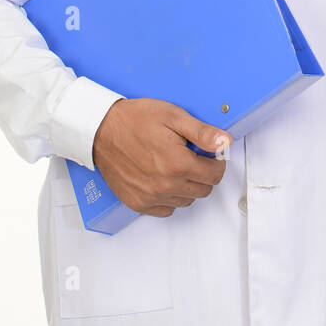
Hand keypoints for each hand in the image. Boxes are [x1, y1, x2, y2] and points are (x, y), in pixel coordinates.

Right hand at [90, 97, 231, 216]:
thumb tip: (225, 142)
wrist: (100, 130)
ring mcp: (151, 197)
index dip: (216, 162)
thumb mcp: (173, 116)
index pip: (215, 175)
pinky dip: (170, 197)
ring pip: (187, 200)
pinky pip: (166, 209)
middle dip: (203, 174)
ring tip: (174, 166)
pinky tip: (162, 179)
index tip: (209, 155)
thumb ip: (202, 133)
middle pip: (203, 190)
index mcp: (178, 164)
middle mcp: (166, 185)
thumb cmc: (135, 120)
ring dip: (187, 186)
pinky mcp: (138, 203)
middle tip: (191, 157)